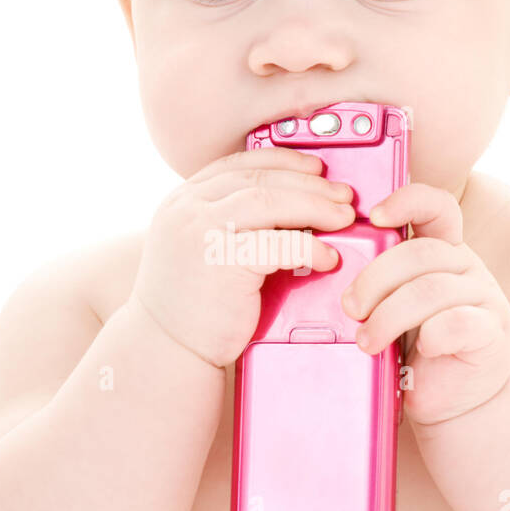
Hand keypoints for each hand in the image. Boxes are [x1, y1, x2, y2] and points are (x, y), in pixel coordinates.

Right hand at [130, 148, 355, 367]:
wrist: (166, 348)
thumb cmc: (190, 305)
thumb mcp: (197, 247)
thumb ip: (226, 221)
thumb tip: (289, 204)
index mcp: (182, 200)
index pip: (239, 163)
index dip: (283, 162)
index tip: (315, 169)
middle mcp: (187, 209)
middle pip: (260, 179)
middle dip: (309, 184)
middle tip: (343, 195)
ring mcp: (202, 232)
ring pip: (271, 201)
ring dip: (315, 206)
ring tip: (343, 218)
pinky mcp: (222, 261)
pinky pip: (279, 243)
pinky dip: (309, 246)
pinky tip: (327, 256)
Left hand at [340, 182, 509, 424]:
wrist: (452, 399)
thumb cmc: (413, 350)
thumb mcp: (392, 308)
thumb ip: (376, 284)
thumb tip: (327, 268)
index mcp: (441, 251)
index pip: (434, 206)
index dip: (406, 201)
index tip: (374, 217)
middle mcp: (466, 267)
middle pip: (419, 253)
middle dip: (374, 280)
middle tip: (350, 309)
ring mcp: (484, 298)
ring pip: (431, 289)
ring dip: (389, 316)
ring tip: (367, 342)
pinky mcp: (492, 334)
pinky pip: (458, 323)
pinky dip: (431, 335)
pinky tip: (419, 350)